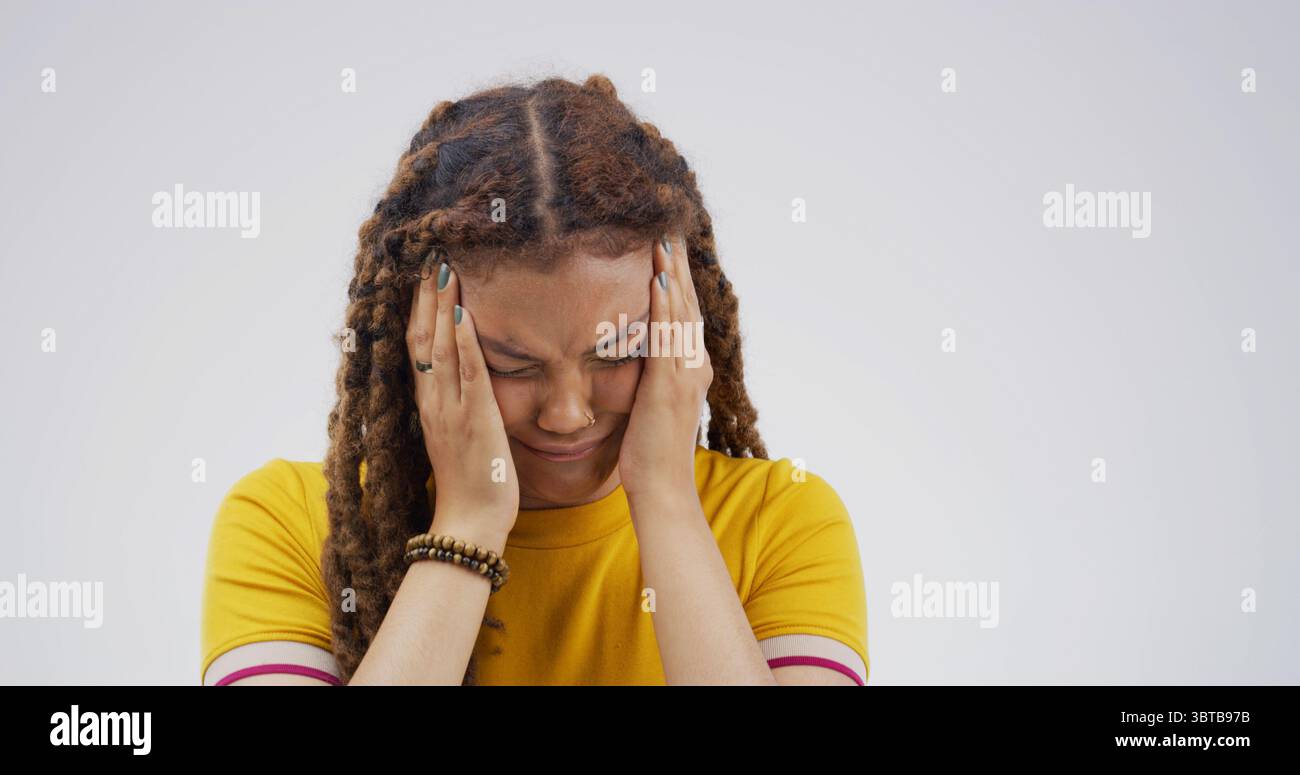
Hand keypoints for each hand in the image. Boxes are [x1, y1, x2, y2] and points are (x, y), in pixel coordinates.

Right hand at [407, 255, 518, 545]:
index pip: (417, 348)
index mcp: (430, 406)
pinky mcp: (474, 420)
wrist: (469, 525)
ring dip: (442, 306)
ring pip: (440, 348)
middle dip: (425, 297)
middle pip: (421, 338)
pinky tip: (465, 313)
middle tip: (429, 258)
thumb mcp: (457, 439)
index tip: (421, 278)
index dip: (418, 311)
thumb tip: (462, 387)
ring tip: (444, 269)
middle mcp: (434, 403)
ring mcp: (451, 410)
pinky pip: (467, 373)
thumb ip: (456, 409)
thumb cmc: (471, 487)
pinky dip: (464, 342)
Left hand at [617, 233, 712, 501]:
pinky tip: (657, 279)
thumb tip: (638, 361)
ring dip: (673, 274)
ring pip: (681, 313)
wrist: (660, 487)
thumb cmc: (649, 453)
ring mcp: (685, 374)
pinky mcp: (669, 384)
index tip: (668, 249)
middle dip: (678, 267)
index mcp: (692, 369)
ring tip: (665, 240)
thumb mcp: (652, 406)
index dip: (678, 281)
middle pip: (688, 305)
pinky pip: (668, 335)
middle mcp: (695, 366)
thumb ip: (651, 379)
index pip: (686, 315)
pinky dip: (664, 305)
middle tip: (669, 229)